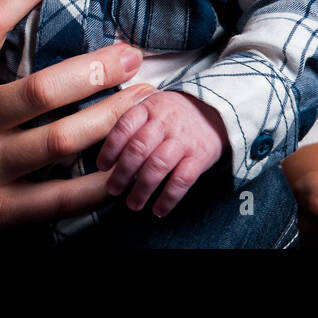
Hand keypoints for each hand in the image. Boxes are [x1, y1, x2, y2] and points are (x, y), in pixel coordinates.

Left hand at [97, 89, 226, 216]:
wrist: (215, 110)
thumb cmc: (173, 114)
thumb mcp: (152, 107)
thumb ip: (132, 125)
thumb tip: (108, 159)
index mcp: (149, 107)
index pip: (124, 127)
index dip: (110, 148)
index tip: (102, 167)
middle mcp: (165, 122)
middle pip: (138, 149)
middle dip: (122, 173)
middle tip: (113, 190)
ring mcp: (183, 140)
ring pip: (158, 166)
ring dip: (142, 189)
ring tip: (133, 204)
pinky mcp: (200, 156)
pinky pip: (182, 180)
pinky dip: (169, 198)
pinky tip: (158, 210)